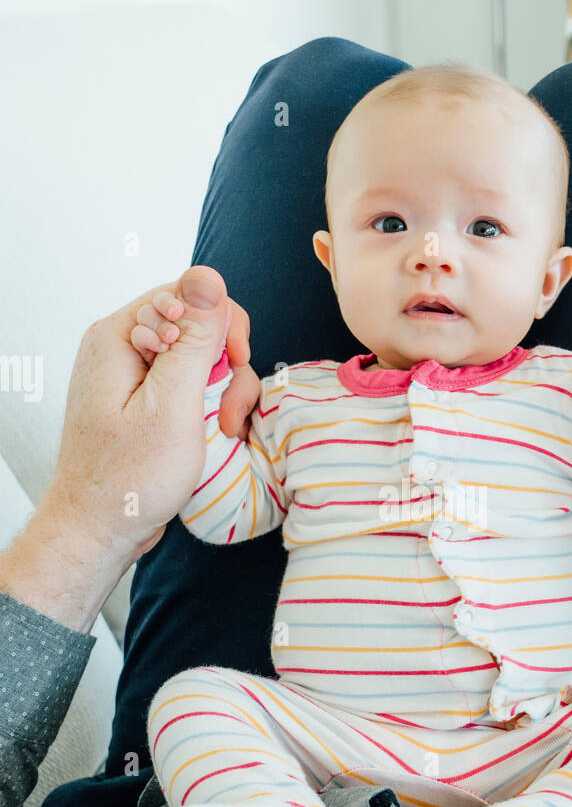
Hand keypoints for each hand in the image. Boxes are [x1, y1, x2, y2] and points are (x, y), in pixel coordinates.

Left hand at [0, 266, 256, 632]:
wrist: (99, 530)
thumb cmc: (129, 479)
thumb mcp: (174, 405)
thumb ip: (194, 339)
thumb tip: (209, 276)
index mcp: (119, 337)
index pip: (187, 294)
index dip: (223, 325)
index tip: (236, 365)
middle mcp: (122, 347)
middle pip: (197, 323)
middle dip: (226, 362)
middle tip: (230, 407)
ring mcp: (132, 375)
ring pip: (199, 355)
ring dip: (223, 389)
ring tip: (224, 429)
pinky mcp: (143, 399)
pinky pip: (189, 382)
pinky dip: (209, 405)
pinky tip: (213, 433)